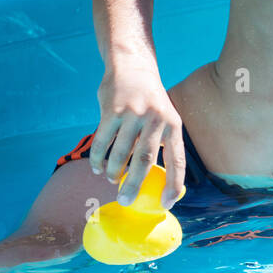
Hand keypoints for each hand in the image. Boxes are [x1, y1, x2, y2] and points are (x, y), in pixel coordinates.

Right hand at [92, 58, 185, 207]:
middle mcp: (156, 120)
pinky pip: (102, 140)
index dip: (174, 184)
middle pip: (145, 160)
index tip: (167, 204)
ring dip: (113, 171)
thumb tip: (158, 180)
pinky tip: (96, 167)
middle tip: (125, 202)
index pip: (176, 160)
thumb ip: (162, 143)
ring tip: (111, 180)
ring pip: (120, 152)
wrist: (133, 67)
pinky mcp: (112, 110)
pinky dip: (97, 157)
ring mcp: (133, 114)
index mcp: (173, 125)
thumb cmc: (151, 102)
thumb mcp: (165, 117)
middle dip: (134, 185)